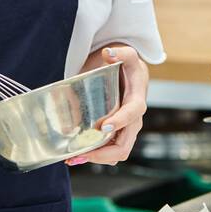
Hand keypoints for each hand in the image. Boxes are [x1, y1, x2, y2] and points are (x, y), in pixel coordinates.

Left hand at [67, 44, 147, 166]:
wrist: (129, 75)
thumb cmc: (126, 66)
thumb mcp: (127, 55)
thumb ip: (120, 52)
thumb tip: (108, 53)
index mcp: (137, 101)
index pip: (131, 114)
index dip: (119, 122)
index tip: (103, 127)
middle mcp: (133, 121)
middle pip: (124, 146)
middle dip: (102, 152)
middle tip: (81, 152)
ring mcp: (125, 130)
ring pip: (116, 154)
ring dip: (96, 158)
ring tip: (73, 157)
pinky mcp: (116, 135)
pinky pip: (109, 152)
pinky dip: (95, 156)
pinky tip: (76, 155)